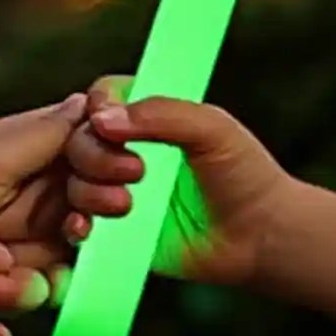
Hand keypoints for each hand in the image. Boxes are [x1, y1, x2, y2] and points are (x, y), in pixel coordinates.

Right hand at [63, 76, 292, 287]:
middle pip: (79, 139)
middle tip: (137, 172)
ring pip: (74, 180)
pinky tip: (90, 229)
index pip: (103, 98)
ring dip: (90, 190)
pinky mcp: (115, 230)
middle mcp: (127, 150)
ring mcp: (117, 190)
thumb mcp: (213, 129)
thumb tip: (104, 119)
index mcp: (149, 117)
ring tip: (127, 205)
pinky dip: (76, 224)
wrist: (260, 237)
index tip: (105, 121)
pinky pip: (78, 223)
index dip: (97, 106)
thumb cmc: (245, 175)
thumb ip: (163, 114)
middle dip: (95, 154)